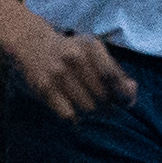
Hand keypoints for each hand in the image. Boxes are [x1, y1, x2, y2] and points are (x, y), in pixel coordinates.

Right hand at [14, 23, 135, 119]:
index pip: (114, 78)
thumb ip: (115, 71)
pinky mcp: (44, 87)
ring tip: (90, 111)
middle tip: (105, 111)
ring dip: (92, 115)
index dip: (123, 96)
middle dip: (108, 108)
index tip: (124, 103)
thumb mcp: (93, 52)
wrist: (29, 42)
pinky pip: (68, 114)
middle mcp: (75, 57)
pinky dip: (75, 119)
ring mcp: (58, 72)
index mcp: (92, 47)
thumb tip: (132, 90)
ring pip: (88, 108)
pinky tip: (74, 116)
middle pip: (103, 96)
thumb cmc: (70, 51)